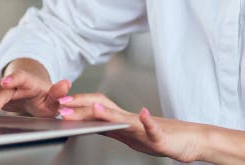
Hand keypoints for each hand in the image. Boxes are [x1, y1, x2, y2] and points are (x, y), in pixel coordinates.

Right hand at [0, 51, 70, 120]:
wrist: (35, 93)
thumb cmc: (45, 98)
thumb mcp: (54, 99)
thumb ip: (58, 93)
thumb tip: (65, 83)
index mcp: (28, 83)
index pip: (20, 80)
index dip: (14, 80)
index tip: (5, 82)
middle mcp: (11, 82)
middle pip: (0, 89)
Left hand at [54, 92, 204, 162]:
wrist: (187, 140)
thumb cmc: (158, 137)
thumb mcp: (128, 134)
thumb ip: (110, 127)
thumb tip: (88, 122)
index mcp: (122, 121)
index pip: (95, 110)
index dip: (77, 106)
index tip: (57, 105)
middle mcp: (131, 120)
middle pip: (104, 108)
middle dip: (83, 106)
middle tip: (62, 105)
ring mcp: (145, 127)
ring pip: (125, 117)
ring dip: (109, 112)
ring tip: (94, 107)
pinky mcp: (161, 136)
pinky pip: (154, 128)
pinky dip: (148, 121)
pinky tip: (144, 114)